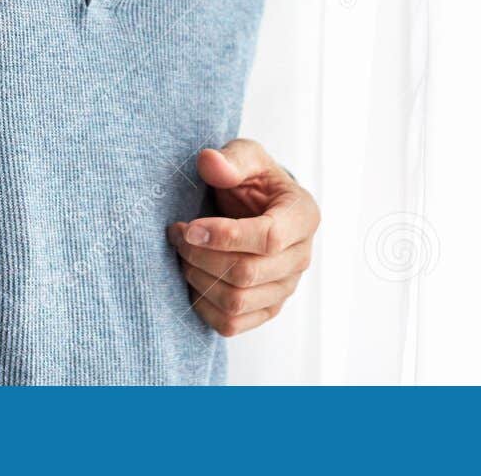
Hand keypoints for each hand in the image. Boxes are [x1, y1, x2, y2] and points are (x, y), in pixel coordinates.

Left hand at [167, 138, 317, 336]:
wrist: (259, 207)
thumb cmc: (255, 180)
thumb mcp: (246, 156)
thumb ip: (231, 159)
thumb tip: (209, 163)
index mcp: (303, 215)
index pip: (270, 238)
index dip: (224, 236)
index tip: (189, 226)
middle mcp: (300, 256)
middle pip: (247, 273)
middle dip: (201, 255)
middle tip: (177, 236)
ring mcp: (285, 287)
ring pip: (237, 302)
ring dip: (198, 279)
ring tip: (182, 253)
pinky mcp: (267, 308)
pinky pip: (231, 324)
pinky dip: (203, 305)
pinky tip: (192, 277)